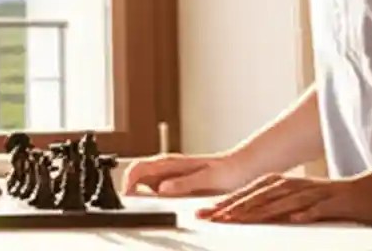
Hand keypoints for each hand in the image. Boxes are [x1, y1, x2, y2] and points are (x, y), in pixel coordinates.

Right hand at [123, 152, 253, 196]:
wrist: (243, 168)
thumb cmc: (228, 171)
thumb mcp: (207, 179)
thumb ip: (184, 184)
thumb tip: (163, 188)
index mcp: (171, 163)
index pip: (138, 168)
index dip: (128, 183)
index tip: (129, 198)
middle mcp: (168, 167)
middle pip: (138, 177)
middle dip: (132, 191)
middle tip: (136, 207)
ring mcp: (172, 175)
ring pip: (146, 184)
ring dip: (143, 196)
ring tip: (149, 208)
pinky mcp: (178, 183)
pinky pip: (158, 191)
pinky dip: (155, 199)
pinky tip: (164, 207)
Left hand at [196, 173, 371, 224]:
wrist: (369, 194)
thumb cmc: (329, 203)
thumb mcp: (295, 204)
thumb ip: (272, 209)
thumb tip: (244, 217)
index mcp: (281, 185)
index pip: (247, 195)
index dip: (226, 204)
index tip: (204, 214)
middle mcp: (293, 186)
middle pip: (258, 197)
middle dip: (233, 208)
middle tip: (212, 218)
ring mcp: (313, 194)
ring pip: (283, 202)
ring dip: (261, 210)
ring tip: (240, 219)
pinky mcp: (333, 203)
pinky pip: (318, 209)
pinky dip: (306, 213)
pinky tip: (295, 219)